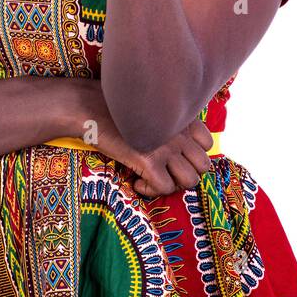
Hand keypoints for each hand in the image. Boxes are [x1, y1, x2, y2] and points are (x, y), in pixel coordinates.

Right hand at [73, 85, 213, 197]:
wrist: (88, 106)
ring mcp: (166, 147)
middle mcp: (179, 132)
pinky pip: (164, 188)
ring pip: (189, 181)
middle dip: (185, 174)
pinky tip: (137, 181)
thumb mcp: (149, 107)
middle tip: (164, 172)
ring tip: (152, 178)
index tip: (172, 157)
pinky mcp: (148, 161)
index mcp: (181, 116)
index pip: (207, 144)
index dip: (191, 155)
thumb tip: (173, 144)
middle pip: (203, 166)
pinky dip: (151, 190)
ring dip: (171, 184)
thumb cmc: (114, 106)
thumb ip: (166, 121)